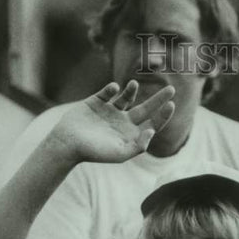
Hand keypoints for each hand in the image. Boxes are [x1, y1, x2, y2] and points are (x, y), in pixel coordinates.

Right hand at [54, 80, 174, 164]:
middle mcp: (121, 122)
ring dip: (131, 91)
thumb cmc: (93, 152)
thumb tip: (152, 131)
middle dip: (158, 99)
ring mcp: (108, 111)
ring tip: (133, 84)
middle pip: (145, 109)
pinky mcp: (95, 102)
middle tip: (172, 89)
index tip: (171, 104)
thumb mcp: (119, 153)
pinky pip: (107, 92)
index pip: (152, 124)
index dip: (162, 115)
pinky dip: (112, 89)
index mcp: (129, 135)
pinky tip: (114, 89)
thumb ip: (138, 145)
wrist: (67, 143)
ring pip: (126, 97)